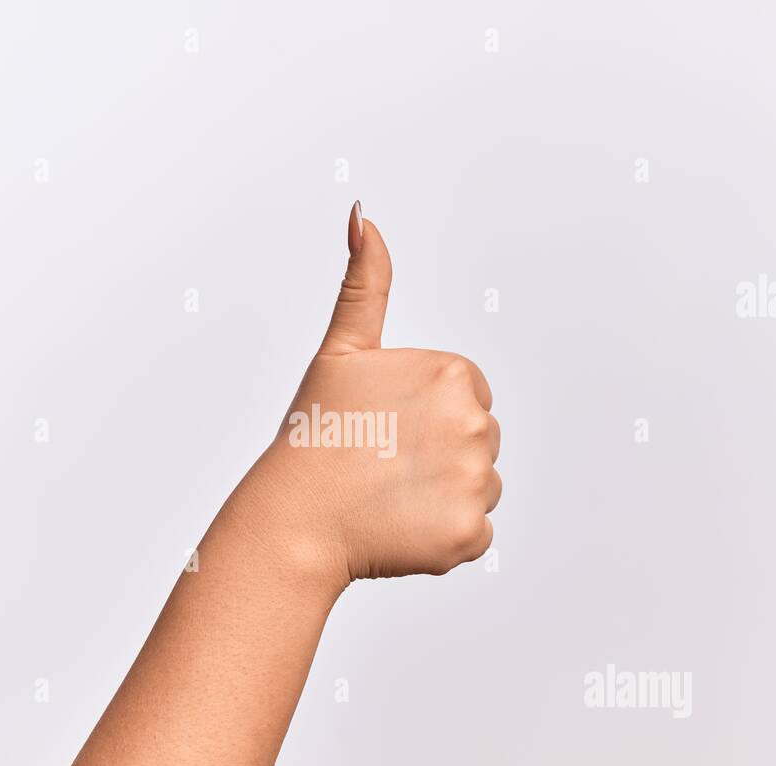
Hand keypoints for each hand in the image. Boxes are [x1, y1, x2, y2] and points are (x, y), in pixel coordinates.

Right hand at [259, 202, 501, 582]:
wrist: (294, 519)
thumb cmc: (315, 435)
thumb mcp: (342, 350)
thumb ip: (366, 284)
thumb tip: (363, 217)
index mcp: (453, 374)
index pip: (469, 397)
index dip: (425, 415)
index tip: (385, 427)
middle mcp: (476, 423)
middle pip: (480, 442)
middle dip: (439, 455)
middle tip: (383, 464)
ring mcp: (474, 481)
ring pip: (481, 487)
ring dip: (443, 496)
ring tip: (389, 497)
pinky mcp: (469, 533)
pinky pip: (475, 533)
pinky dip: (444, 537)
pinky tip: (402, 528)